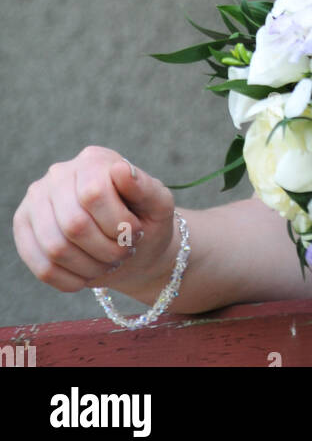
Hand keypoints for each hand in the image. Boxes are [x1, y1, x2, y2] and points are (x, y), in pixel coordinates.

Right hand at [13, 146, 177, 297]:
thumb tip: (121, 170)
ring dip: (89, 266)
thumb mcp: (158, 204)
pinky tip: (88, 275)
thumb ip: (145, 187)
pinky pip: (41, 266)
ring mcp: (37, 200)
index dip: (117, 223)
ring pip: (55, 247)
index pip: (94, 193)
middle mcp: (59, 174)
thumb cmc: (146, 220)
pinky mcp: (24, 227)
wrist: (130, 245)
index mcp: (94, 160)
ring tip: (107, 263)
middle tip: (122, 253)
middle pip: (73, 224)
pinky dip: (70, 279)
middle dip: (105, 249)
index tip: (135, 233)